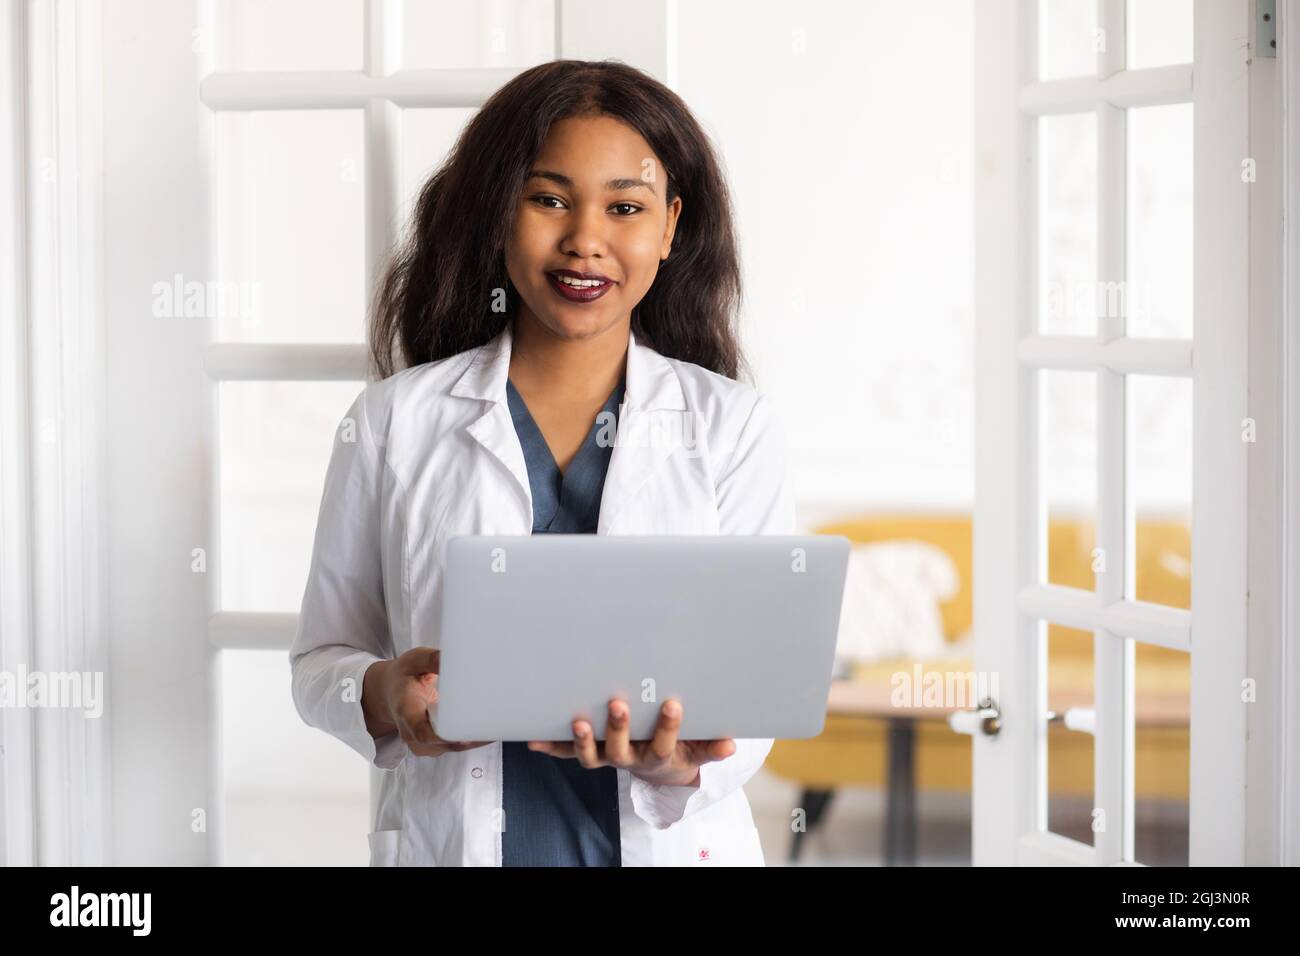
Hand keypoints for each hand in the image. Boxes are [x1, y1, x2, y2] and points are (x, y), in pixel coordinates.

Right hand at [363, 648, 491, 757]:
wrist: (390, 693)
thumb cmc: (403, 676)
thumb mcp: (413, 660)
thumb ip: (431, 659)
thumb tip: (450, 658)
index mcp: (406, 711)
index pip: (423, 733)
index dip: (447, 736)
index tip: (469, 731)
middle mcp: (412, 734)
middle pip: (445, 743)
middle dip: (470, 734)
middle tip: (497, 720)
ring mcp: (422, 744)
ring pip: (454, 746)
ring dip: (474, 736)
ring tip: (495, 721)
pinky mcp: (433, 746)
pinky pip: (456, 745)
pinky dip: (471, 736)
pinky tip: (486, 724)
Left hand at [526, 697, 736, 786]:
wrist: (660, 770)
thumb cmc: (680, 748)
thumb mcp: (698, 749)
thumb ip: (711, 746)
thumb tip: (731, 745)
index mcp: (658, 755)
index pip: (664, 743)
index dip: (668, 726)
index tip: (672, 704)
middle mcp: (629, 758)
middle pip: (621, 749)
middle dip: (619, 728)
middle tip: (618, 704)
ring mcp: (606, 756)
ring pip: (591, 755)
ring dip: (583, 739)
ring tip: (578, 720)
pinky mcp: (589, 751)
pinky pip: (568, 751)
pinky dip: (550, 746)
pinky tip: (533, 738)